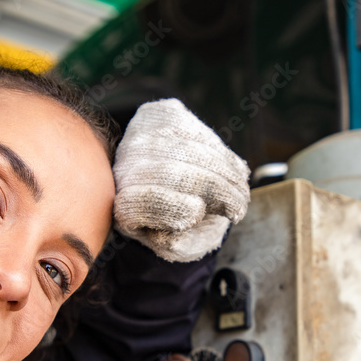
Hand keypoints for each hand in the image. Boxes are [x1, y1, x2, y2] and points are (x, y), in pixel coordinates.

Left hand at [112, 98, 249, 262]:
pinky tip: (229, 169)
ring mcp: (138, 137)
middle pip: (169, 173)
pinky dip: (221, 152)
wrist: (182, 194)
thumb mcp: (181, 246)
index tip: (199, 214)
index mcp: (120, 206)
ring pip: (189, 150)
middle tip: (238, 207)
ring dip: (225, 171)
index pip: (139, 201)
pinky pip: (197, 130)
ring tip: (240, 191)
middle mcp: (122, 168)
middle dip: (214, 189)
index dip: (169, 207)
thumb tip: (191, 216)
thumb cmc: (182, 227)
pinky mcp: (159, 114)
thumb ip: (180, 242)